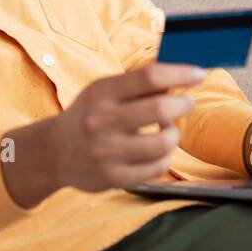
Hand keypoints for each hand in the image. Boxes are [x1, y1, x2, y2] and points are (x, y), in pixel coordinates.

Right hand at [1, 63, 203, 205]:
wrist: (53, 152)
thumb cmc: (87, 115)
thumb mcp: (102, 91)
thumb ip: (137, 84)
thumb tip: (178, 77)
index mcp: (101, 93)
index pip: (149, 77)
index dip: (180, 73)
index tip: (198, 74)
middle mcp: (101, 121)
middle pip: (160, 108)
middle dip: (183, 104)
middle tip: (186, 103)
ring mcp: (107, 152)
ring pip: (164, 142)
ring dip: (174, 133)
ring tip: (169, 130)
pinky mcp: (113, 177)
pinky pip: (157, 168)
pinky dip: (165, 157)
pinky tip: (157, 150)